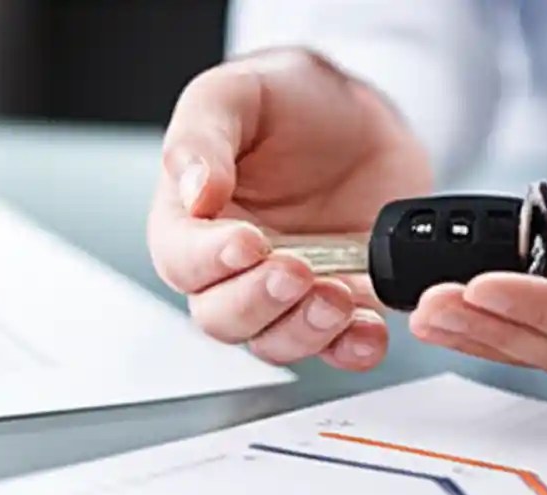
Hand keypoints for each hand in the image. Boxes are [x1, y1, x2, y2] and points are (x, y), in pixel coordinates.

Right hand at [148, 49, 430, 369]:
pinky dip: (352, 348)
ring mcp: (286, 293)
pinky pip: (337, 348)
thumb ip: (202, 136)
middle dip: (259, 302)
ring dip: (305, 331)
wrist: (365, 116)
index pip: (180, 259)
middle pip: (222, 316)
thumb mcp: (237, 93)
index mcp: (191, 220)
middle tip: (297, 270)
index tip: (248, 242)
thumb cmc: (289, 103)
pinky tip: (366, 330)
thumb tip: (194, 192)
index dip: (208, 260)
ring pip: (275, 342)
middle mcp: (231, 269)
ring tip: (337, 297)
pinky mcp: (339, 306)